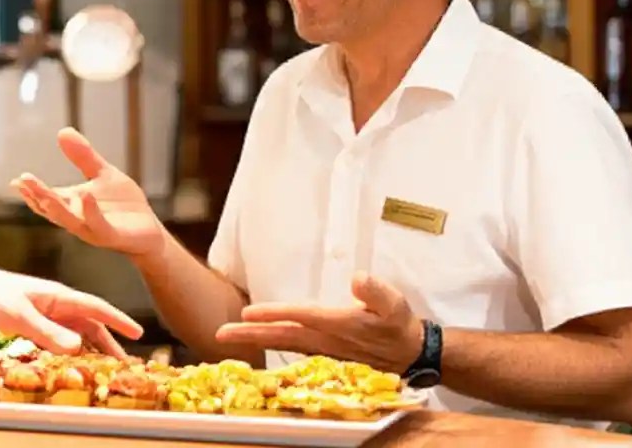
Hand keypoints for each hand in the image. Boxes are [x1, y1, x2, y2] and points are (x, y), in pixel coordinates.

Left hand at [0, 258, 143, 356]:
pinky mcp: (29, 322)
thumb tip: (77, 348)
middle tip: (123, 363)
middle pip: (89, 324)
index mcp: (58, 296)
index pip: (96, 307)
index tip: (138, 332)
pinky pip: (57, 337)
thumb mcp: (21, 316)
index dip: (118, 320)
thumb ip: (48, 332)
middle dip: (108, 341)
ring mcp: (42, 313)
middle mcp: (55, 304)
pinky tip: (70, 361)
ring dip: (89, 347)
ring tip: (102, 366)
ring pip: (74, 332)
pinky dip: (68, 349)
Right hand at [12, 127, 165, 259]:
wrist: (150, 230)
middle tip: (23, 181)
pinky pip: (98, 225)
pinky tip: (85, 196)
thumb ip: (83, 156)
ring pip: (70, 221)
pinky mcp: (112, 236)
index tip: (17, 180)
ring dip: (57, 208)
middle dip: (38, 196)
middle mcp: (77, 218)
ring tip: (46, 195)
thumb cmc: (123, 205)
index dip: (31, 190)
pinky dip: (90, 212)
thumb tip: (62, 131)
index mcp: (72, 204)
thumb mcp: (103, 174)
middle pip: (53, 208)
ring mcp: (93, 228)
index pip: (47, 198)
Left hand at [213, 271, 424, 373]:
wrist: (410, 354)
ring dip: (254, 340)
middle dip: (250, 334)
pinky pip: (290, 349)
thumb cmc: (399, 325)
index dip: (273, 314)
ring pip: (282, 344)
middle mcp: (326, 341)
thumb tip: (358, 278)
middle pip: (281, 336)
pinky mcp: (323, 354)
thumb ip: (376, 291)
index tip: (248, 313)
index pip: (300, 318)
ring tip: (227, 336)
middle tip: (220, 334)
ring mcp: (322, 350)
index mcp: (339, 326)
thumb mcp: (395, 304)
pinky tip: (255, 341)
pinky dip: (269, 345)